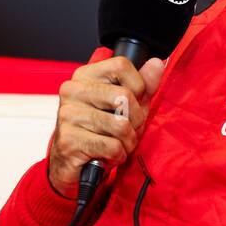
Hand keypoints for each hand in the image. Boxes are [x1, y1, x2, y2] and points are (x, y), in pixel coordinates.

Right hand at [47, 53, 165, 195]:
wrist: (72, 162)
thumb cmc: (100, 131)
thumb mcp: (126, 105)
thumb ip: (143, 84)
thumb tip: (157, 64)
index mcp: (85, 76)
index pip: (121, 65)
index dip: (138, 86)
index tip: (134, 102)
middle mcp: (73, 91)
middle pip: (124, 96)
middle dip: (136, 120)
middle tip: (128, 130)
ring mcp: (68, 115)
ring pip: (120, 125)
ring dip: (128, 142)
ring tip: (118, 144)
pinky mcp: (69, 140)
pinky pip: (112, 147)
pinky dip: (117, 155)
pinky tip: (108, 154)